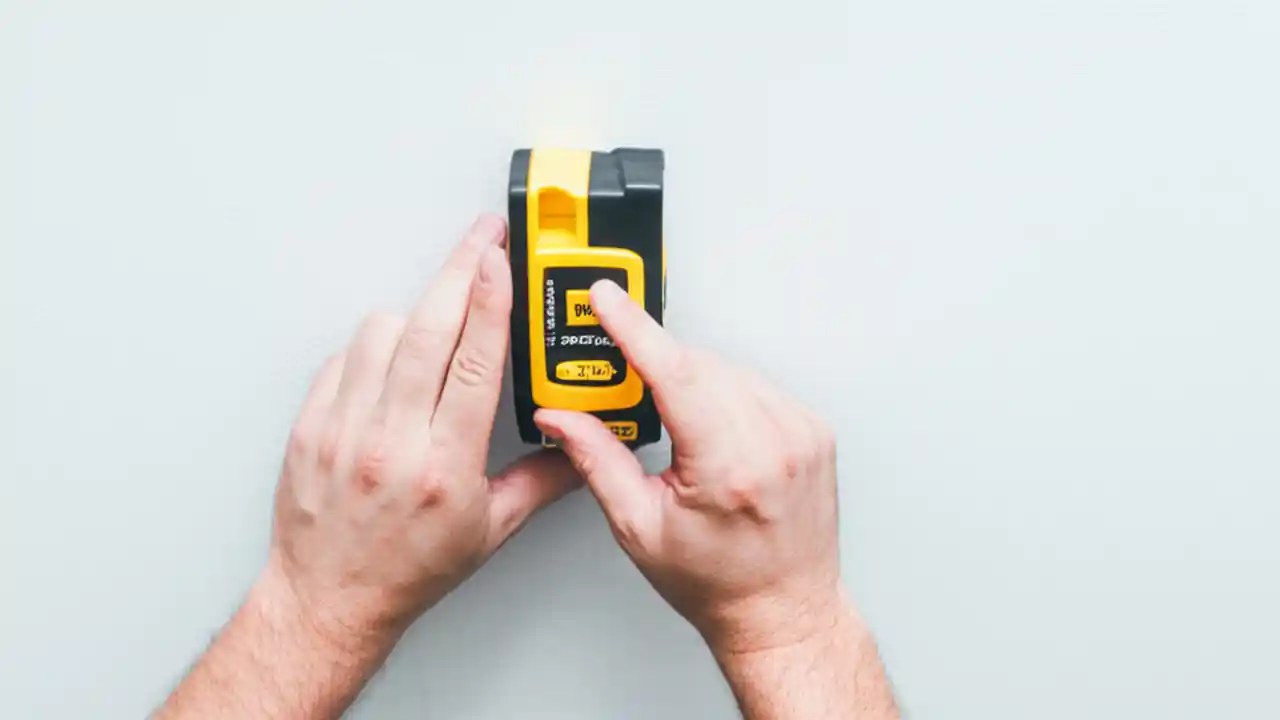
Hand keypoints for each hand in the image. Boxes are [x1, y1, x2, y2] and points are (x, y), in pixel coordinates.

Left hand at [265, 215, 576, 652]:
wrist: (330, 597)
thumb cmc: (408, 569)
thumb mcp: (490, 531)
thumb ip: (541, 482)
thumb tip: (578, 446)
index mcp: (445, 465)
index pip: (473, 363)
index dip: (489, 301)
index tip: (499, 260)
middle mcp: (392, 442)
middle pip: (428, 329)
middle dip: (458, 270)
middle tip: (479, 239)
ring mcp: (344, 430)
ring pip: (380, 332)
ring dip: (415, 314)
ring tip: (435, 324)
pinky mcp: (310, 426)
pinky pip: (343, 357)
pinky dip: (372, 347)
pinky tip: (391, 363)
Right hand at [535, 280, 841, 654]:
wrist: (783, 608)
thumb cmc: (718, 582)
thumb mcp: (640, 528)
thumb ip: (597, 459)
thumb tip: (562, 417)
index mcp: (730, 467)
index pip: (676, 373)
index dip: (634, 329)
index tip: (606, 299)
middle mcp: (775, 442)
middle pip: (699, 364)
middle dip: (655, 363)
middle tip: (619, 381)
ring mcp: (801, 432)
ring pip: (728, 368)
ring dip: (691, 378)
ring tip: (673, 425)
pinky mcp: (813, 429)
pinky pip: (755, 384)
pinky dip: (724, 392)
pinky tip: (710, 427)